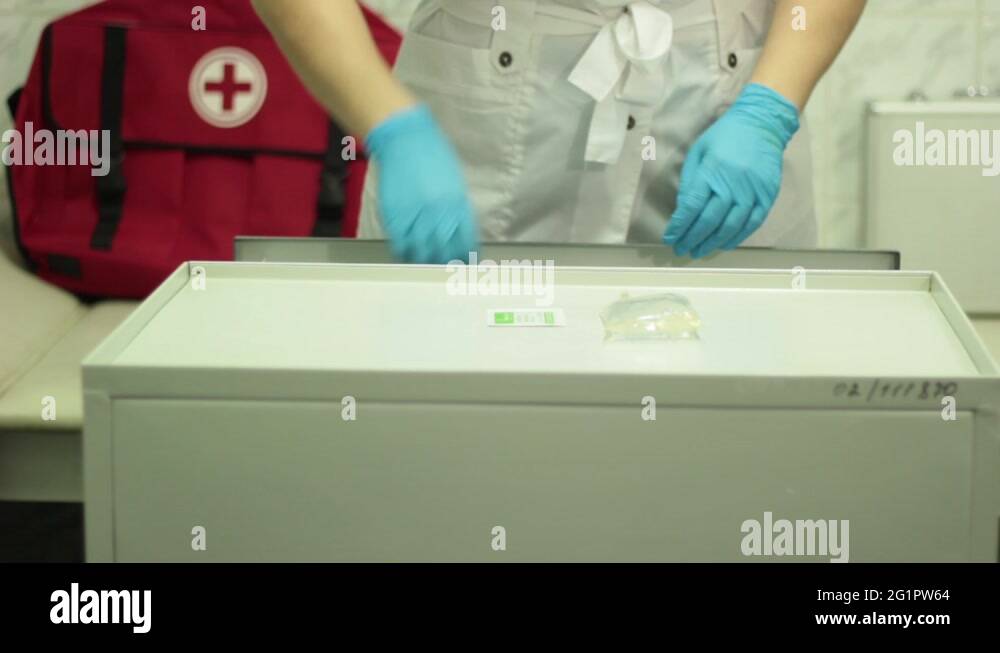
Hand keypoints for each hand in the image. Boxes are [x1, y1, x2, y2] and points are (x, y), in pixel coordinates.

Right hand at [365, 105, 478, 262]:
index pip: (466, 243)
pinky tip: (407, 255)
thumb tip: (460, 231)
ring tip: (426, 263)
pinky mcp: (395, 216)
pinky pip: (401, 245)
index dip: (466, 257)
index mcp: (459, 206)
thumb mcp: (455, 183)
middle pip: (445, 253)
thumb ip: (458, 209)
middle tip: (444, 267)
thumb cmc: (433, 156)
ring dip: (425, 262)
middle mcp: (440, 215)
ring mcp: (417, 217)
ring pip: (423, 253)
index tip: (465, 263)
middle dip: (446, 263)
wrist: (406, 139)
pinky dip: (405, 254)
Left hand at [663, 83, 799, 258]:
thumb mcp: (699, 152)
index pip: (692, 206)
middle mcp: (732, 184)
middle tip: (681, 249)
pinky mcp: (767, 196)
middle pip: (709, 220)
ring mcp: (752, 192)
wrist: (762, 124)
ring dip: (712, 243)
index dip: (679, 226)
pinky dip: (736, 237)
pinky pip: (752, 223)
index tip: (670, 238)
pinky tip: (724, 244)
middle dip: (692, 238)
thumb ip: (690, 181)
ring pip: (730, 226)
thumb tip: (683, 210)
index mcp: (712, 171)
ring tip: (699, 251)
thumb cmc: (725, 136)